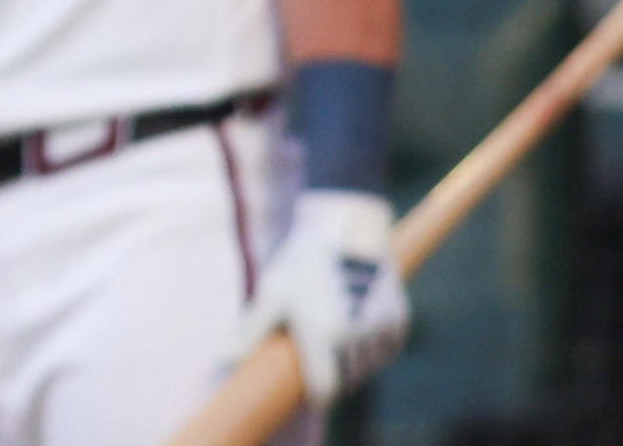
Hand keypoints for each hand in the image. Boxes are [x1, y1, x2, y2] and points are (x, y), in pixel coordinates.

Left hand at [226, 189, 409, 406]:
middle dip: (333, 374)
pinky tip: (355, 327)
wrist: (346, 228)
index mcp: (323, 335)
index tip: (305, 390)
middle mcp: (356, 336)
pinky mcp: (399, 319)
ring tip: (333, 334)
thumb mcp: (272, 294)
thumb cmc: (301, 261)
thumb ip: (249, 332)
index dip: (316, 394)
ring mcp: (382, 328)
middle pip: (347, 378)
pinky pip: (386, 348)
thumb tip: (224, 359)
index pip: (326, 390)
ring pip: (368, 364)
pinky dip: (373, 346)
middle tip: (314, 352)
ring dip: (354, 361)